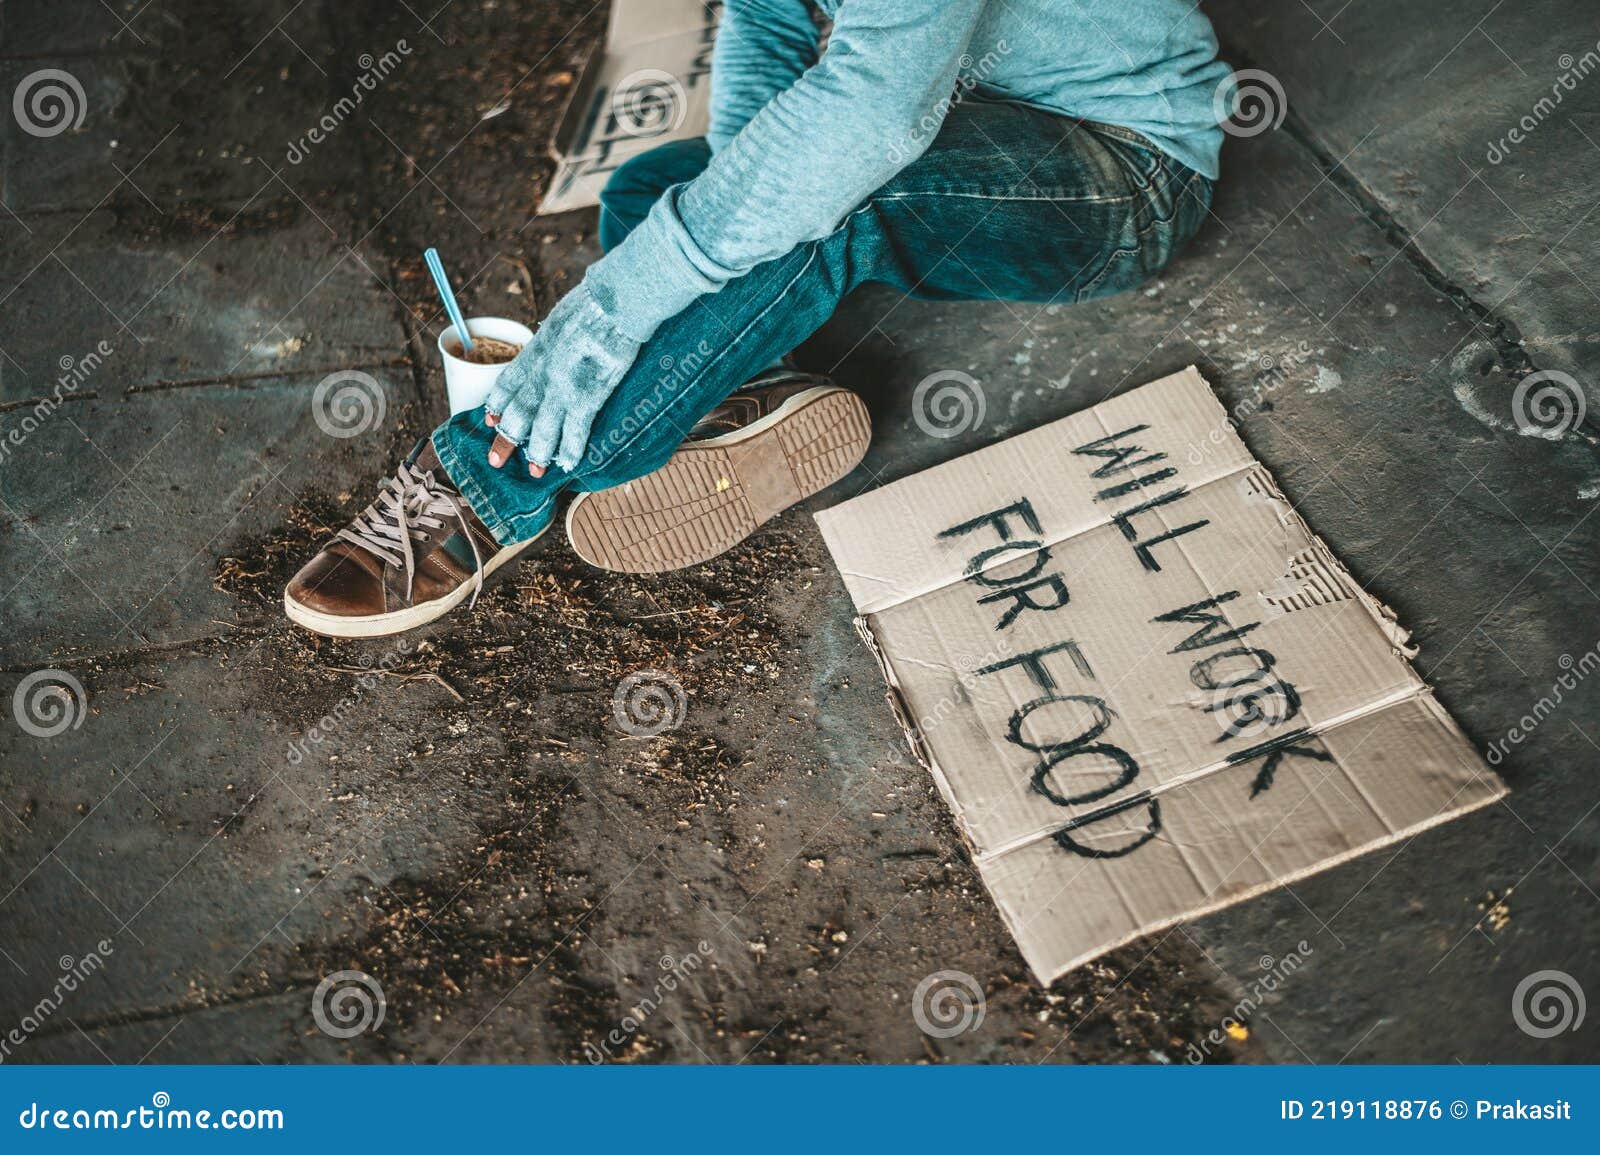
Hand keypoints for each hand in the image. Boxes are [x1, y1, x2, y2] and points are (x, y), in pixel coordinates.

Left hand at [483, 282, 642, 476]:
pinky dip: (571, 450)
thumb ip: (557, 337)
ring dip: (537, 453)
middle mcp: (543, 372)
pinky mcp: (588, 396)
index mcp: (536, 350)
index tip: (490, 419)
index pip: (508, 382)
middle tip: (497, 460)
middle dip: (506, 438)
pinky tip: (569, 464)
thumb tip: (559, 342)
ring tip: (535, 472)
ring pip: (542, 428)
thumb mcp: (562, 317)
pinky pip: (575, 431)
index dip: (497, 403)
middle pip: (518, 411)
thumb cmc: (595, 303)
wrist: (615, 303)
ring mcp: (563, 387)